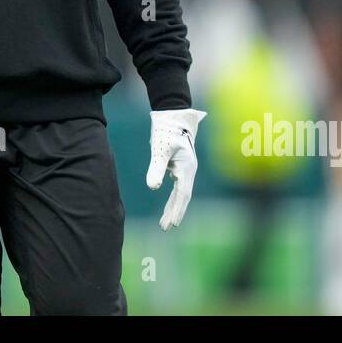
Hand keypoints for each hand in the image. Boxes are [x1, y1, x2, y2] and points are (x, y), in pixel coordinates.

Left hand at [146, 108, 206, 230]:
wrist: (173, 114)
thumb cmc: (167, 130)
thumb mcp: (160, 149)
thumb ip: (156, 168)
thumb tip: (152, 188)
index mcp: (187, 167)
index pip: (182, 193)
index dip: (177, 209)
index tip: (172, 223)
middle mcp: (189, 170)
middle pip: (182, 196)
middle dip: (174, 212)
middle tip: (165, 227)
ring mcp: (186, 168)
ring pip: (180, 193)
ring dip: (173, 207)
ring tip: (164, 222)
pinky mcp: (180, 166)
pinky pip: (178, 187)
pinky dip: (172, 197)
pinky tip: (168, 206)